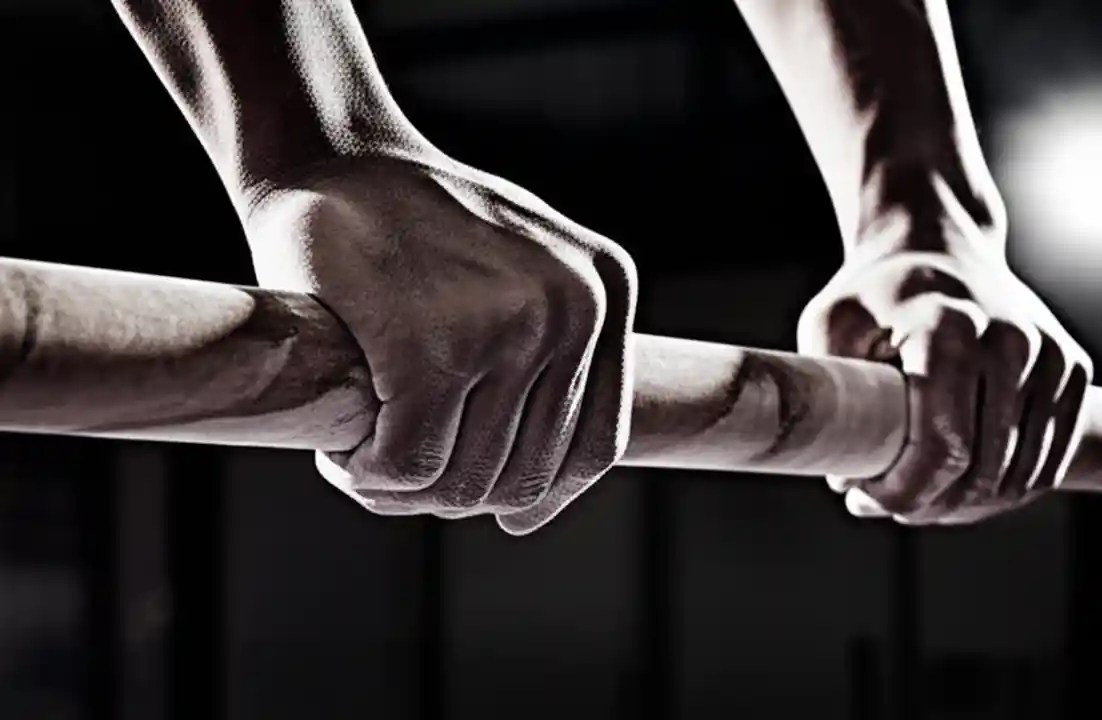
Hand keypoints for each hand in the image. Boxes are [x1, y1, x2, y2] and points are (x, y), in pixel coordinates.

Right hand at [242, 153, 636, 534]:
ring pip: (465, 481)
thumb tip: (530, 508)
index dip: (545, 496)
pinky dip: (367, 476)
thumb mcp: (516, 270)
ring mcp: (510, 326)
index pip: (595, 444)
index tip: (505, 514)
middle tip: (399, 470)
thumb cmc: (413, 225)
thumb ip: (546, 356)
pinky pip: (407, 465)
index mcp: (607, 290)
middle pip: (526, 474)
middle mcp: (575, 308)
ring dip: (404, 489)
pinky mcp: (432, 347)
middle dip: (455, 493)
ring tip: (367, 457)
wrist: (328, 156)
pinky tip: (344, 450)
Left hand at [797, 216, 1091, 524]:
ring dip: (966, 507)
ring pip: (1019, 476)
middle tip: (884, 506)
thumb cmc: (875, 293)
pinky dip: (1004, 491)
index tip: (860, 499)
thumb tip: (846, 479)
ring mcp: (1052, 356)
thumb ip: (828, 394)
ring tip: (917, 500)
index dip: (901, 491)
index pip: (942, 445)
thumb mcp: (829, 325)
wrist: (939, 245)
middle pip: (983, 470)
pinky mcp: (1073, 370)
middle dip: (928, 506)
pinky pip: (1047, 462)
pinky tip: (959, 491)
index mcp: (951, 328)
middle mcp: (1013, 340)